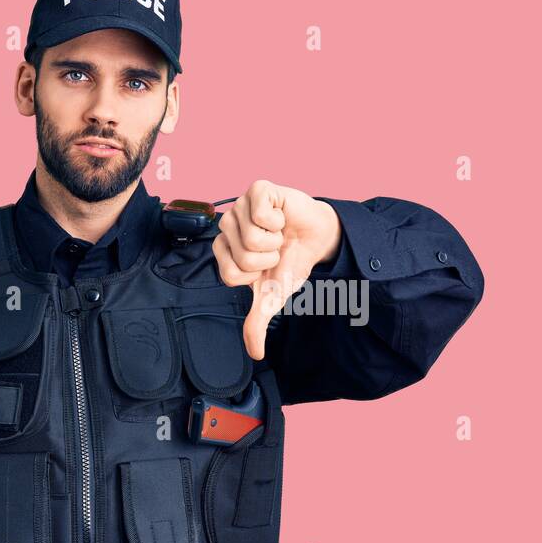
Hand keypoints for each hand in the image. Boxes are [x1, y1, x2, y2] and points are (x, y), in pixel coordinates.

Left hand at [212, 180, 340, 358]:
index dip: (256, 275)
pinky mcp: (258, 189)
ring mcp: (240, 205)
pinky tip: (282, 217)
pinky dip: (279, 220)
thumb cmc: (290, 263)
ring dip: (275, 241)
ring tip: (279, 234)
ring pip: (252, 238)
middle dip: (268, 258)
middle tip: (276, 248)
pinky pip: (261, 214)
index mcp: (223, 251)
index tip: (266, 266)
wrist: (317, 239)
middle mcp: (227, 226)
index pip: (231, 274)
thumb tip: (255, 354)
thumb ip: (257, 322)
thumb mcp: (273, 297)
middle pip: (241, 258)